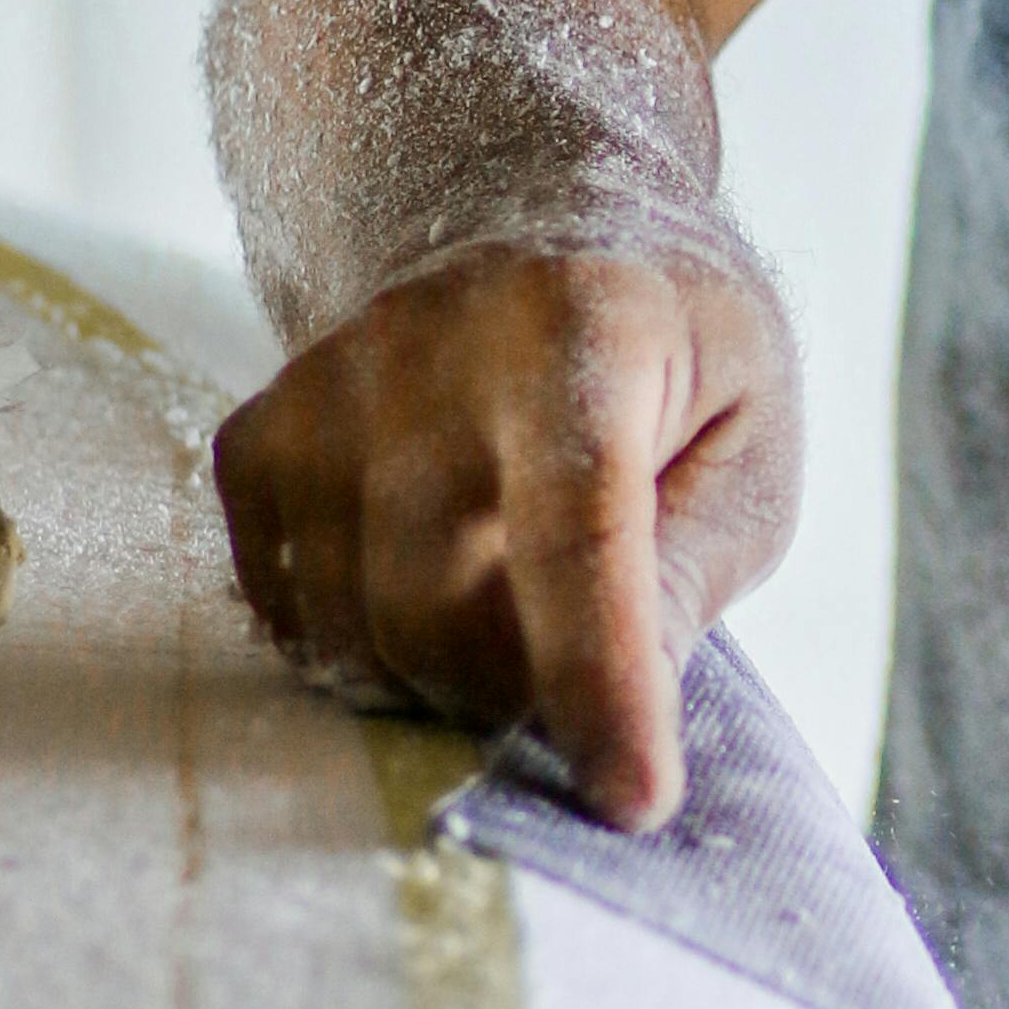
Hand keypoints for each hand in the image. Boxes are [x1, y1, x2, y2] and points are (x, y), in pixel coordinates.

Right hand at [211, 231, 801, 828]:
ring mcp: (325, 387)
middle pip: (439, 616)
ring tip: (508, 611)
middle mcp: (431, 346)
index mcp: (586, 330)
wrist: (526, 207)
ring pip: (352, 631)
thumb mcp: (749, 438)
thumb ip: (693, 570)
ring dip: (438, 675)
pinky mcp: (260, 432)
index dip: (603, 683)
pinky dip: (357, 640)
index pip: (579, 538)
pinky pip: (284, 608)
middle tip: (581, 674)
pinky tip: (427, 586)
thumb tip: (626, 715)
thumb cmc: (670, 349)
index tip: (634, 802)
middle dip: (517, 692)